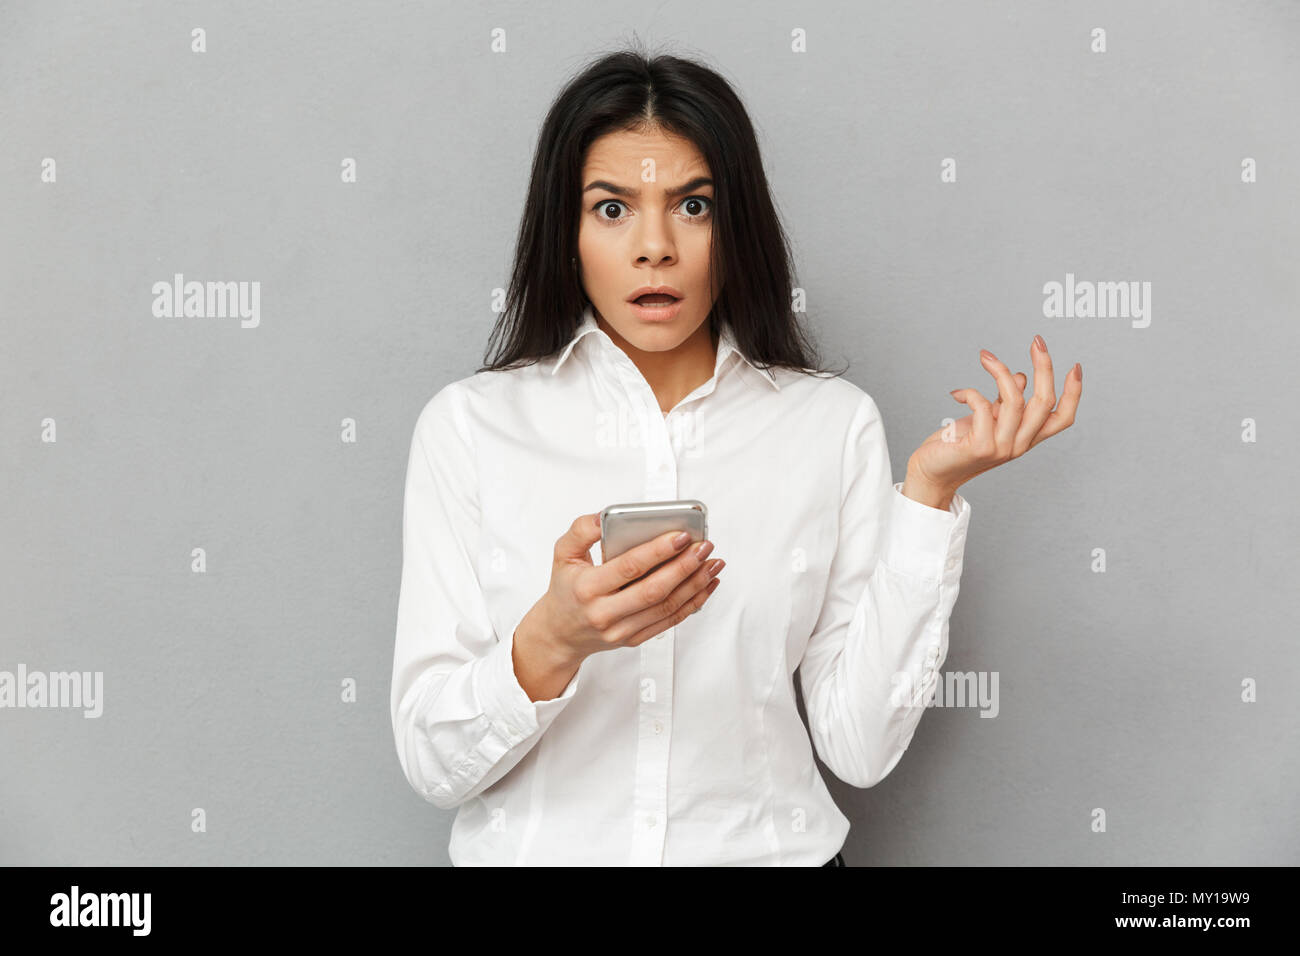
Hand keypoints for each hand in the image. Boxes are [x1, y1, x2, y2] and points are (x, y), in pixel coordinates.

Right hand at [521, 513, 724, 667]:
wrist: (559, 632)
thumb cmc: (565, 588)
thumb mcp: (563, 554)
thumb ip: (581, 531)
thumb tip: (605, 515)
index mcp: (587, 588)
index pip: (629, 568)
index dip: (658, 551)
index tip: (682, 535)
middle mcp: (604, 613)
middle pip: (654, 590)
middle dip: (684, 567)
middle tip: (705, 547)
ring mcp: (621, 630)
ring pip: (666, 608)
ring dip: (695, 584)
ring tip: (712, 563)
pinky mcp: (634, 639)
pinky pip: (669, 621)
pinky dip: (693, 603)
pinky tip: (706, 585)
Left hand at [905, 335, 1081, 503]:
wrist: (932, 473)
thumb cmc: (958, 445)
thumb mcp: (988, 420)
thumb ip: (1007, 402)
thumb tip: (1022, 377)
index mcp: (1026, 437)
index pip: (1062, 418)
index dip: (1074, 393)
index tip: (1075, 366)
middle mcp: (1019, 444)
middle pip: (1045, 402)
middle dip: (1044, 367)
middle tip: (1037, 342)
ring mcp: (1001, 447)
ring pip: (1015, 400)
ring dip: (1000, 370)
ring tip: (985, 357)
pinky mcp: (980, 447)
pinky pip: (982, 406)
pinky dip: (969, 392)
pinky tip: (956, 394)